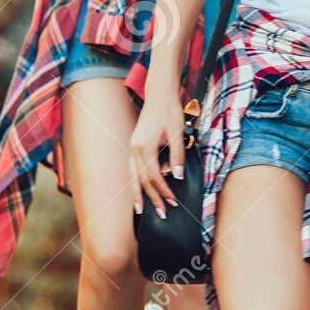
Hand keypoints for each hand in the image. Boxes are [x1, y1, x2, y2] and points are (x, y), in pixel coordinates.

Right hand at [129, 85, 185, 215]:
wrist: (159, 95)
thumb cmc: (170, 112)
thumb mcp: (177, 133)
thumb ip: (177, 156)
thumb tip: (178, 177)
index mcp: (145, 146)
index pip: (154, 176)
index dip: (164, 190)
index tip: (173, 201)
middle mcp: (135, 149)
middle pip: (141, 180)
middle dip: (152, 198)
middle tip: (162, 214)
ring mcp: (132, 148)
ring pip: (132, 177)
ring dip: (138, 194)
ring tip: (141, 211)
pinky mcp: (134, 146)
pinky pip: (131, 170)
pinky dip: (134, 183)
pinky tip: (138, 191)